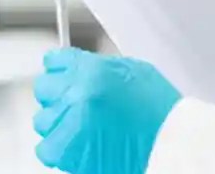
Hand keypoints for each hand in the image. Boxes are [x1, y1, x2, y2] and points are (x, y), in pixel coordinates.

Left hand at [32, 48, 180, 173]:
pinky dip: (58, 149)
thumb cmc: (160, 111)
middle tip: (75, 106)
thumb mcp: (132, 71)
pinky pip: (46, 149)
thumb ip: (98, 68)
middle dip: (57, 96)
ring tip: (82, 129)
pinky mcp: (70, 152)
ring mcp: (72, 123)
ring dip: (58, 124)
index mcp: (92, 69)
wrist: (172, 144)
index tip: (63, 77)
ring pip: (42, 120)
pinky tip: (76, 146)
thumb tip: (77, 70)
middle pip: (44, 88)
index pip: (54, 61)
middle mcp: (78, 93)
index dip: (60, 71)